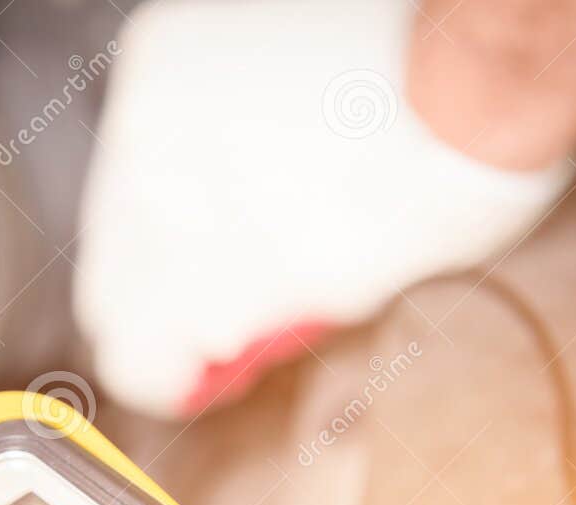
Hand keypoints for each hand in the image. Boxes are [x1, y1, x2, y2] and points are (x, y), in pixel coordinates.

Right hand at [74, 0, 568, 417]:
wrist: (470, 58)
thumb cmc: (443, 183)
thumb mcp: (354, 301)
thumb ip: (266, 325)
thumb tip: (225, 342)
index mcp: (197, 291)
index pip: (131, 367)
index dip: (179, 378)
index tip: (209, 370)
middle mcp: (149, 207)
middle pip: (105, 292)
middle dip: (160, 303)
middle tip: (229, 291)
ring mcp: (143, 123)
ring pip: (110, 207)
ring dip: (163, 220)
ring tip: (250, 200)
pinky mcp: (156, 55)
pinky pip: (134, 128)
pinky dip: (175, 143)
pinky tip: (243, 136)